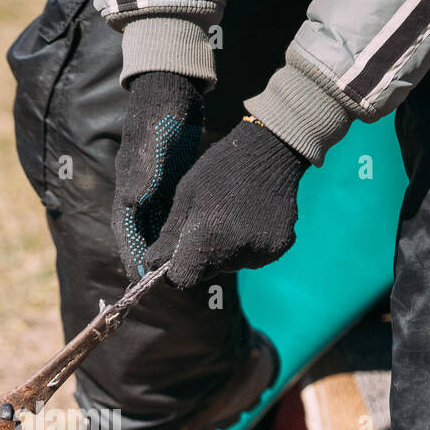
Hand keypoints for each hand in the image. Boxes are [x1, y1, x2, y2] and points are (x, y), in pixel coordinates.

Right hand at [112, 71, 204, 280]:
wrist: (171, 85)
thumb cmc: (160, 114)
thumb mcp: (153, 143)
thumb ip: (143, 173)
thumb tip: (133, 205)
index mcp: (128, 186)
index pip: (127, 229)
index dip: (133, 255)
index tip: (142, 278)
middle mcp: (136, 190)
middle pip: (137, 232)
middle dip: (145, 258)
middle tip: (157, 282)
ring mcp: (150, 185)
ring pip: (152, 224)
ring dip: (159, 246)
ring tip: (172, 270)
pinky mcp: (166, 179)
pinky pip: (166, 212)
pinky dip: (173, 228)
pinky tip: (187, 241)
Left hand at [147, 118, 307, 289]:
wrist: (270, 151)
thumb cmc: (219, 170)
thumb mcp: (185, 197)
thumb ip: (170, 235)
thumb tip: (151, 265)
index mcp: (207, 238)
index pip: (183, 279)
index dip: (176, 270)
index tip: (177, 255)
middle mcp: (234, 252)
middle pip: (207, 273)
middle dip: (201, 257)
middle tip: (209, 224)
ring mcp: (260, 252)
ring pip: (230, 265)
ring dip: (226, 251)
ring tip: (232, 217)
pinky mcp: (278, 248)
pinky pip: (254, 258)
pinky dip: (248, 246)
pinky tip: (250, 219)